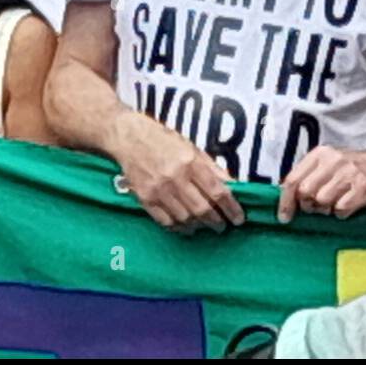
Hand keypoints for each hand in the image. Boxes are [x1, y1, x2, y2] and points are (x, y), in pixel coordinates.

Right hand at [111, 111, 244, 232]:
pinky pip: (166, 221)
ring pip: (185, 218)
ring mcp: (159, 190)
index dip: (231, 208)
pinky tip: (186, 226)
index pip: (217, 191)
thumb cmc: (162, 139)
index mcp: (190, 162)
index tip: (239, 218)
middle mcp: (175, 177)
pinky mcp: (145, 198)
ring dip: (199, 226)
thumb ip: (211, 167)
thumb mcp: (191, 147)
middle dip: (217, 221)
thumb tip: (231, 185)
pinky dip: (179, 227)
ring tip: (205, 225)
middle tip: (222, 225)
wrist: (127, 137)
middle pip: (203, 209)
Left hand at [277, 145, 365, 222]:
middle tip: (319, 207)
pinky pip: (341, 209)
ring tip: (336, 204)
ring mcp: (348, 173)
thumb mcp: (329, 164)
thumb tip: (288, 199)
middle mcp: (332, 161)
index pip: (293, 179)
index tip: (285, 217)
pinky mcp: (363, 186)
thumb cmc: (354, 168)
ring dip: (327, 209)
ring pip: (322, 201)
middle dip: (309, 205)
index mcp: (320, 154)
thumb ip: (309, 176)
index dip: (286, 201)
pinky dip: (343, 213)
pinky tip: (349, 206)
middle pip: (305, 192)